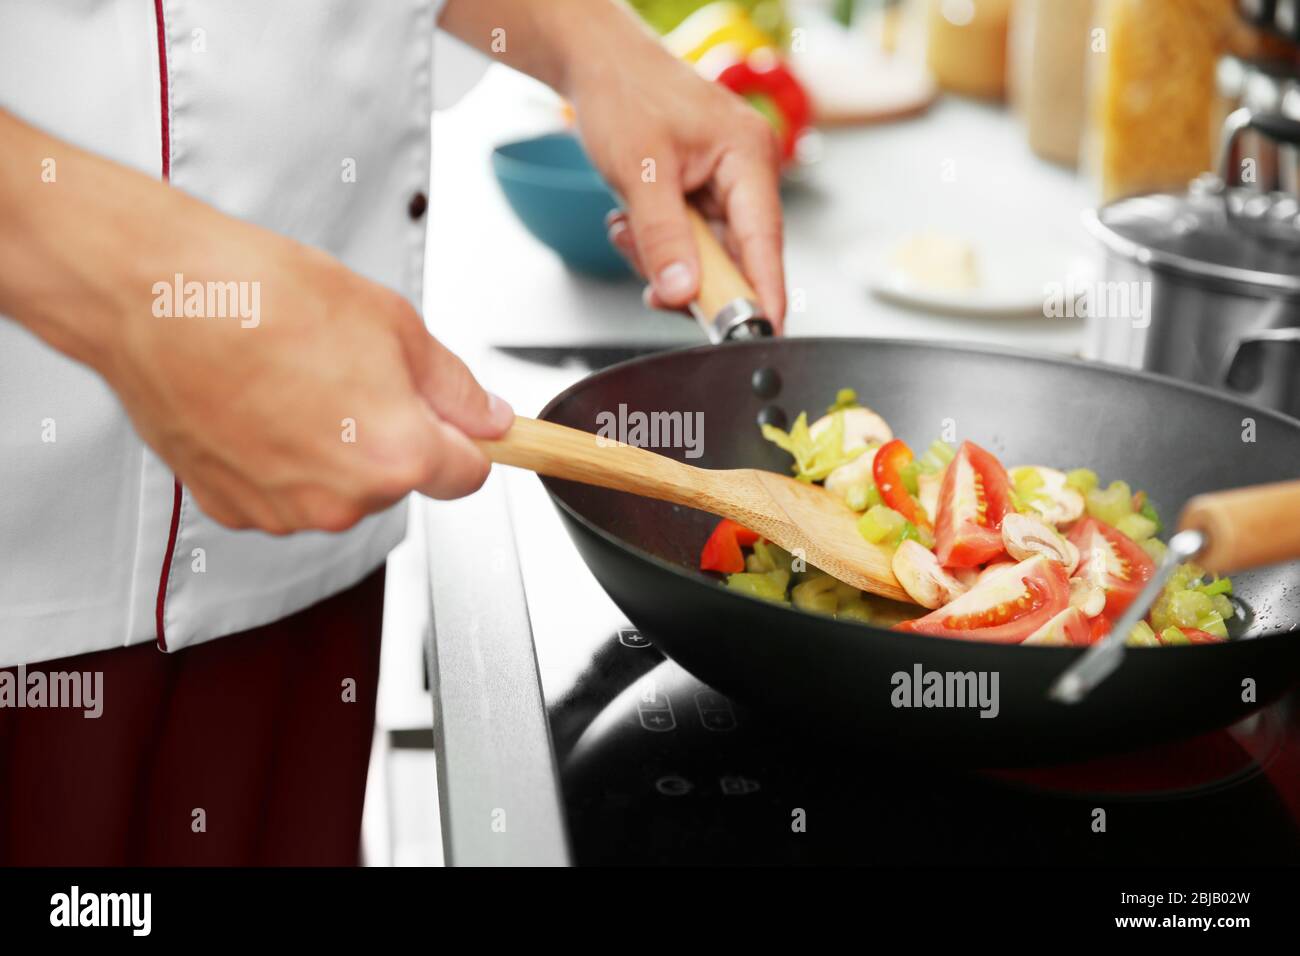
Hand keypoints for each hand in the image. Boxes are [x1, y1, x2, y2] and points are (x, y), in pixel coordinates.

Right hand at [106, 223, 514, 533]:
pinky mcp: (234, 508)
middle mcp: (343, 500)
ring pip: (341, 488)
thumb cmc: (263, 299)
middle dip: (392, 434)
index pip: (469, 476)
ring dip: (334, 448)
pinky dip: (282, 458)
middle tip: (351, 373)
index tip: (456, 422)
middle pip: (400, 480)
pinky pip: (285, 491)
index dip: (466, 440)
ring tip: (296, 382)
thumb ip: (454, 387)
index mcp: (397, 456)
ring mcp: (284, 510)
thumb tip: (489, 418)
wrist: (159, 299)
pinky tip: (260, 405)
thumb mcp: (393, 324)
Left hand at [440, 0, 786, 329]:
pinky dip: (657, 246)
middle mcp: (746, 175)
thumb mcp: (639, 171)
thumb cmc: (624, 93)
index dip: (763, 296)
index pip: (765, 243)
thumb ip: (663, 237)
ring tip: (628, 225)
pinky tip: (631, 220)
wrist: (597, 63)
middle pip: (737, 260)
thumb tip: (681, 292)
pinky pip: (689, 244)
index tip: (759, 337)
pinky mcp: (702, 197)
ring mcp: (725, 187)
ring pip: (707, 258)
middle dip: (690, 277)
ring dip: (663, 258)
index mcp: (749, 158)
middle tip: (652, 283)